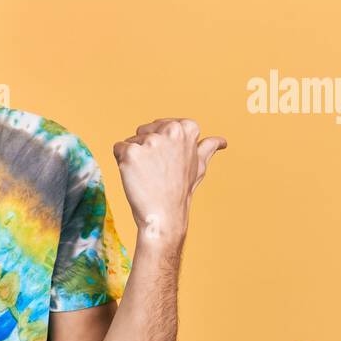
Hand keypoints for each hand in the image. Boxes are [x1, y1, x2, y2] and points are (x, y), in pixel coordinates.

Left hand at [112, 119, 225, 247]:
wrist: (163, 215)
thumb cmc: (180, 191)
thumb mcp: (199, 166)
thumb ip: (207, 148)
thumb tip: (222, 141)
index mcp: (187, 128)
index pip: (162, 124)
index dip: (161, 144)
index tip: (168, 161)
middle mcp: (170, 130)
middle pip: (144, 130)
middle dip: (146, 148)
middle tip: (157, 170)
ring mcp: (150, 141)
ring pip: (131, 140)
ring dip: (135, 157)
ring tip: (148, 175)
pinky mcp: (131, 153)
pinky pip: (118, 148)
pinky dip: (121, 162)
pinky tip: (135, 176)